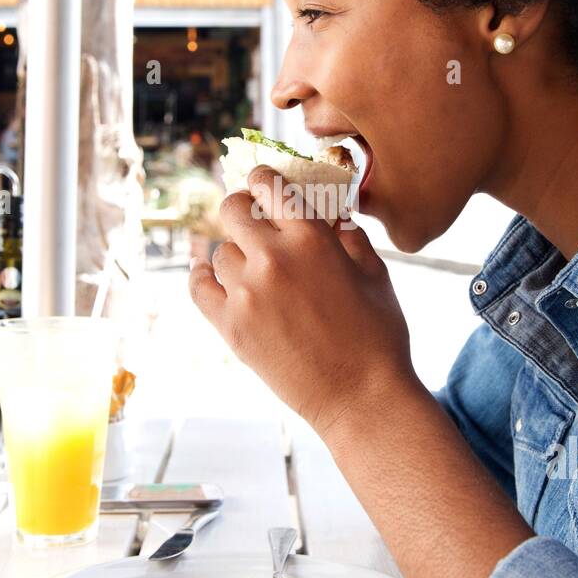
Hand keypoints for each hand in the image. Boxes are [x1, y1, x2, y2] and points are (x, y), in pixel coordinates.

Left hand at [188, 165, 416, 440]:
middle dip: (242, 207)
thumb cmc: (378, 337)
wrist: (361, 398)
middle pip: (232, 209)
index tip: (264, 185)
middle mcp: (273, 258)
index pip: (269, 184)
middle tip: (251, 219)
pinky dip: (202, 276)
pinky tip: (209, 274)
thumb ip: (350, 238)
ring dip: (234, 253)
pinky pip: (199, 286)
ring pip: (219, 252)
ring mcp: (247, 293)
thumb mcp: (376, 275)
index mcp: (311, 238)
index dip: (264, 180)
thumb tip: (333, 217)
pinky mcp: (230, 326)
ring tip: (252, 267)